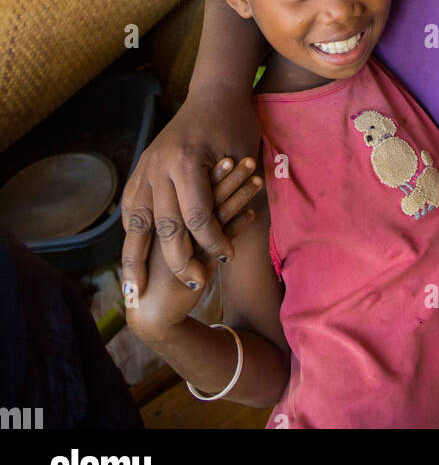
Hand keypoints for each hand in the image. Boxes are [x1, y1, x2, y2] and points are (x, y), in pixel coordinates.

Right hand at [121, 93, 262, 297]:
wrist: (217, 90)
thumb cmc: (237, 122)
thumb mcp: (244, 154)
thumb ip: (228, 196)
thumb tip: (228, 240)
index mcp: (185, 160)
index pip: (196, 215)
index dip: (212, 242)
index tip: (224, 260)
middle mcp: (160, 166)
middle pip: (162, 224)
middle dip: (174, 261)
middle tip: (186, 286)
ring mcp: (146, 168)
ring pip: (136, 222)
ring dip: (134, 259)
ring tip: (136, 290)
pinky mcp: (140, 170)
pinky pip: (132, 209)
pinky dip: (134, 235)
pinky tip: (139, 256)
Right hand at [124, 158, 261, 342]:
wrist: (153, 310)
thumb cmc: (164, 264)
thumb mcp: (162, 232)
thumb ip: (177, 205)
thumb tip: (207, 176)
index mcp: (153, 208)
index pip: (186, 188)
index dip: (211, 173)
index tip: (230, 154)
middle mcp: (163, 224)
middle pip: (198, 196)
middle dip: (226, 178)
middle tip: (248, 159)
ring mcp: (179, 244)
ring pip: (211, 215)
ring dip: (236, 197)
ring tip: (258, 180)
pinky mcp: (194, 264)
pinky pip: (219, 243)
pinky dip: (237, 226)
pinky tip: (254, 214)